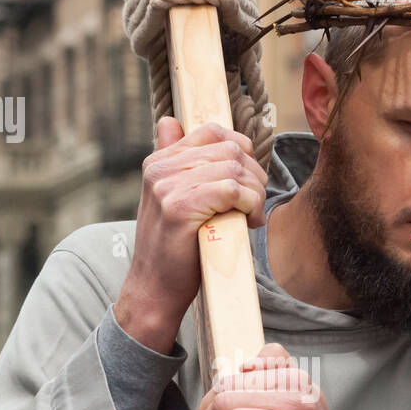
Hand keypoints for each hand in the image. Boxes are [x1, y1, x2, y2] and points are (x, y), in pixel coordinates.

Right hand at [114, 118, 267, 354]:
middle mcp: (159, 169)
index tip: (246, 180)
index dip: (241, 151)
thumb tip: (171, 122)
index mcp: (158, 161)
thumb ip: (173, 159)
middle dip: (254, 175)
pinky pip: (231, 190)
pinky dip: (250, 204)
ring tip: (252, 215)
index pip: (212, 131)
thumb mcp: (168, 197)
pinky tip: (248, 221)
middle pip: (229, 149)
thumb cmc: (172, 246)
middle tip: (254, 204)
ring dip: (255, 193)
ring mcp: (167, 187)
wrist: (155, 287)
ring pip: (234, 168)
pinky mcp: (180, 207)